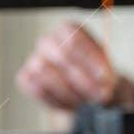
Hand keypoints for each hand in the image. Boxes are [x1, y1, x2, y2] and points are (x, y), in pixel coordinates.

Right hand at [16, 21, 133, 110]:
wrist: (87, 90)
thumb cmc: (96, 76)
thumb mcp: (107, 71)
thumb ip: (105, 74)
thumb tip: (106, 85)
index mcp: (68, 30)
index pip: (74, 38)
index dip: (90, 59)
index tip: (104, 76)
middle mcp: (48, 41)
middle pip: (61, 55)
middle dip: (83, 79)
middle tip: (99, 95)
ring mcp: (34, 59)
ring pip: (46, 72)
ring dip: (70, 92)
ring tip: (86, 102)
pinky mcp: (26, 77)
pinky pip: (36, 88)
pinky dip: (56, 99)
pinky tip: (70, 104)